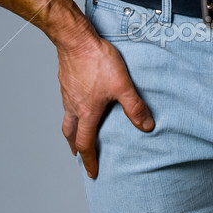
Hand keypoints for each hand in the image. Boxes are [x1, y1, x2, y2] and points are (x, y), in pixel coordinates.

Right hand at [57, 29, 154, 178]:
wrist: (75, 40)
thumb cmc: (97, 61)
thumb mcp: (122, 85)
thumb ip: (134, 106)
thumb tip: (147, 126)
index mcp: (87, 112)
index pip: (86, 144)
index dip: (89, 160)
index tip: (92, 172)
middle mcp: (73, 106)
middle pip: (70, 134)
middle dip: (76, 148)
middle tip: (80, 155)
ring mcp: (67, 94)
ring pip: (66, 118)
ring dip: (71, 130)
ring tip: (77, 132)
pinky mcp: (65, 81)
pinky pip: (66, 103)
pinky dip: (71, 111)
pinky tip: (79, 102)